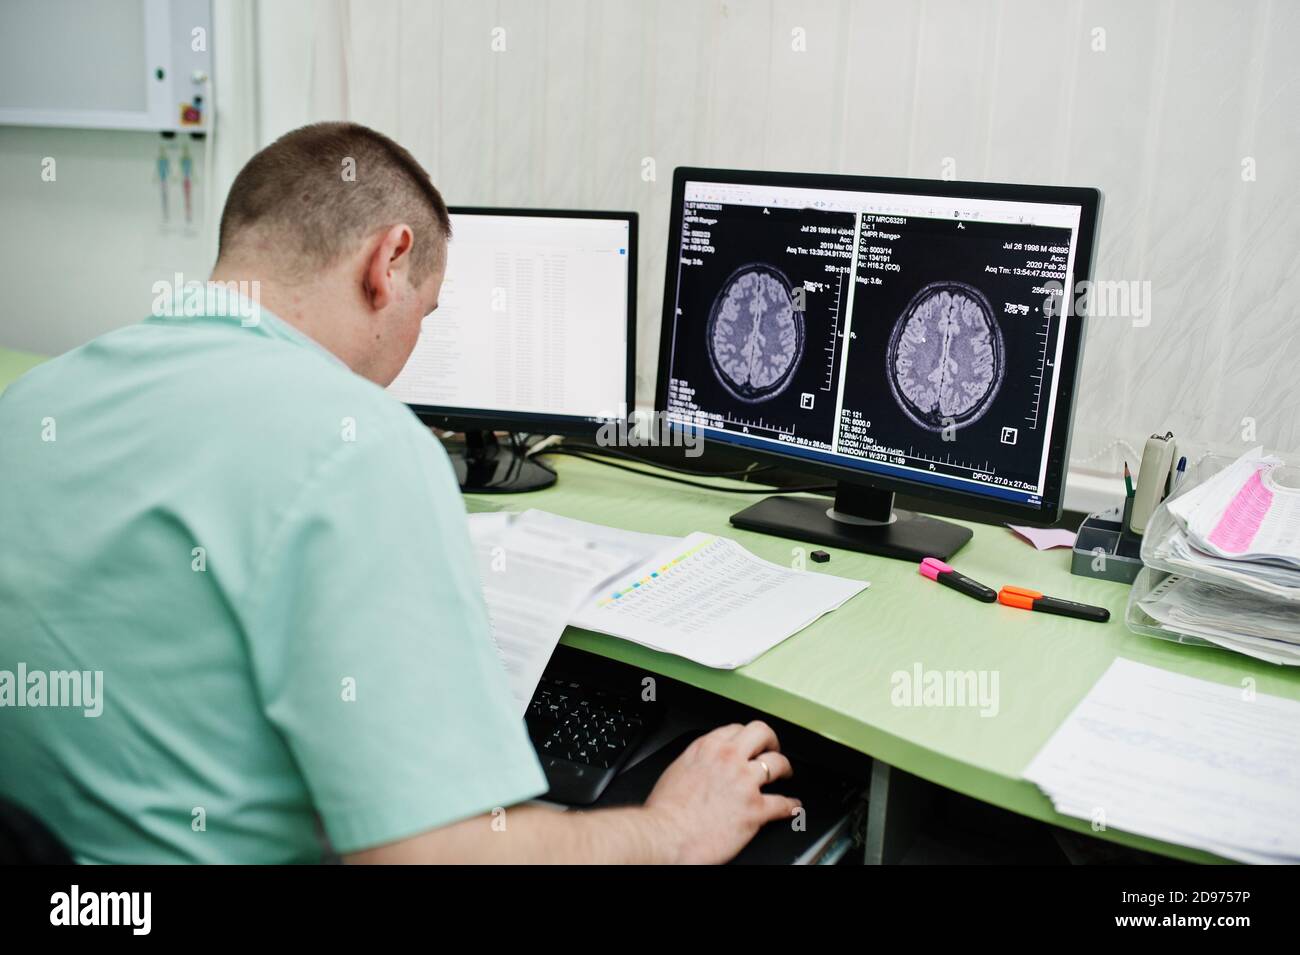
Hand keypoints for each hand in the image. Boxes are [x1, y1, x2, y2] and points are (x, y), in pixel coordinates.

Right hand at [645, 721, 799, 863]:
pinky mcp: (755, 809)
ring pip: (778, 763)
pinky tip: (793, 807)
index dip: (746, 736)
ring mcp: (744, 783)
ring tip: (786, 774)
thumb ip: (696, 762)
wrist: (666, 835)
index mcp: (706, 748)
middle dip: (771, 741)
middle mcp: (728, 759)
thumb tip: (704, 768)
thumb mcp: (676, 770)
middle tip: (773, 749)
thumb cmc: (665, 811)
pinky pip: (783, 803)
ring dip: (785, 768)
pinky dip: (791, 806)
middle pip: (762, 733)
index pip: (736, 729)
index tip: (749, 743)